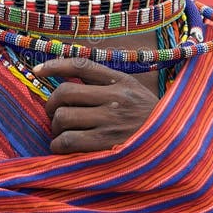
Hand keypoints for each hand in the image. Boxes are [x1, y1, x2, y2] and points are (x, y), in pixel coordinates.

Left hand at [33, 56, 158, 153]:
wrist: (176, 145)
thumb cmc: (151, 121)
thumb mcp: (136, 93)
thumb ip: (108, 84)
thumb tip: (71, 81)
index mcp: (121, 81)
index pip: (81, 64)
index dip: (54, 65)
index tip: (37, 70)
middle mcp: (115, 97)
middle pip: (64, 92)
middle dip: (51, 105)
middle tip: (54, 115)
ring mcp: (110, 120)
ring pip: (62, 117)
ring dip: (55, 128)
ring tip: (62, 134)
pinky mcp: (105, 144)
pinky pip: (67, 140)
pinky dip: (58, 145)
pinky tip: (62, 148)